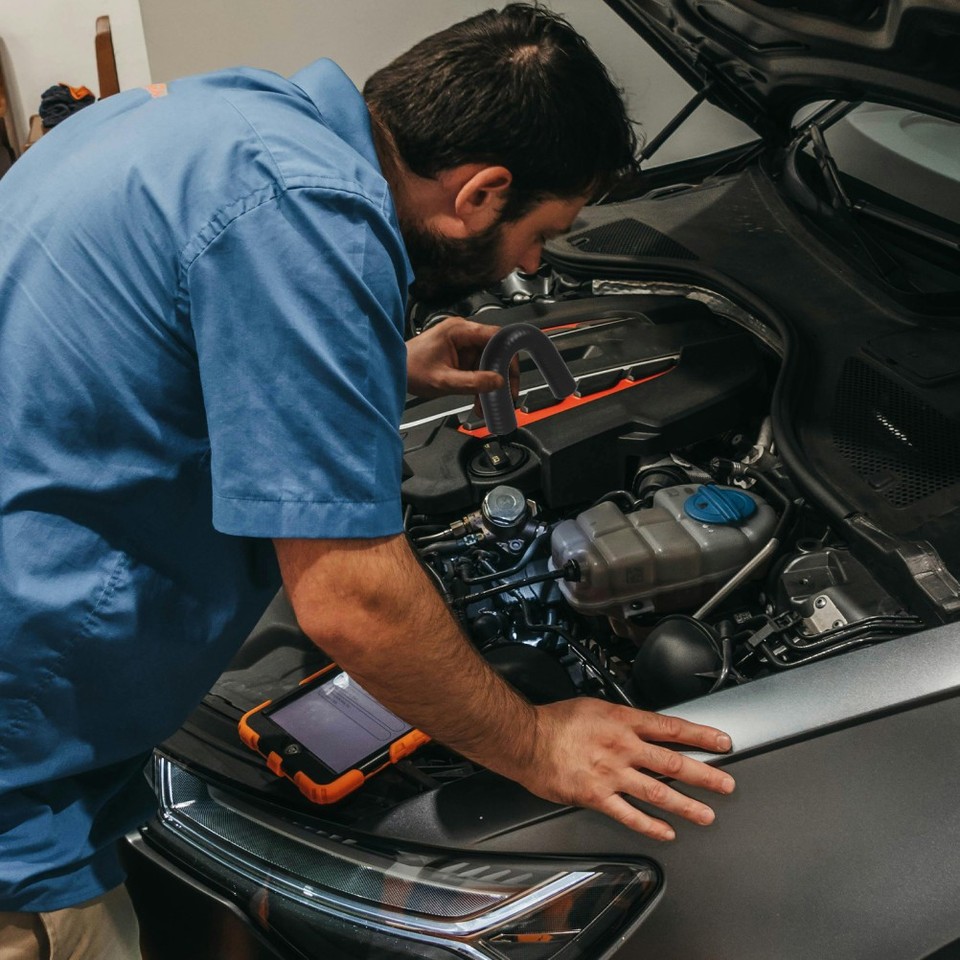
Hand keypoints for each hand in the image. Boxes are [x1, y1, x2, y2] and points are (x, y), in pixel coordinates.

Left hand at [406, 317, 517, 399]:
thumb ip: (472, 382)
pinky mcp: (460, 355)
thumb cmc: (410, 369)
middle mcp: (463, 333)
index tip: (515, 371)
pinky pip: (478, 368)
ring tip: (489, 404)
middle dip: (502, 375)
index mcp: (459, 330)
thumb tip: (497, 382)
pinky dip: (481, 384)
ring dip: (491, 383)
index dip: (509, 353)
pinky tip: (479, 400)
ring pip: (488, 362)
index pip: (496, 335)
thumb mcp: (443, 381)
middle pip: (495, 351)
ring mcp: (462, 344)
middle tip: (507, 393)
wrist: (393, 371)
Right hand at [513, 698, 734, 839]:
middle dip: (705, 774)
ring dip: (686, 805)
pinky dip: (651, 825)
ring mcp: (612, 774)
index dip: (701, 735)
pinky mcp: (597, 796)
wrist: (526, 739)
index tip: (722, 741)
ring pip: (658, 792)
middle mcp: (623, 747)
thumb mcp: (594, 706)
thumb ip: (621, 719)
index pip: (672, 728)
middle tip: (726, 784)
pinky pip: (630, 814)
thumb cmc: (554, 721)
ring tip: (706, 814)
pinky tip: (666, 832)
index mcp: (623, 721)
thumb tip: (642, 726)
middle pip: (673, 762)